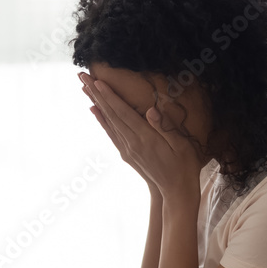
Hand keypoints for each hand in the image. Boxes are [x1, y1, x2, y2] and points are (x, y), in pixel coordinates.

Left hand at [80, 72, 201, 204]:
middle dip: (96, 94)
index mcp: (145, 138)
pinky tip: (95, 110)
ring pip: (108, 122)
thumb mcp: (181, 145)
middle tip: (82, 76)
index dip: (109, 96)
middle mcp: (132, 143)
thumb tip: (151, 110)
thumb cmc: (184, 166)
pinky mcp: (127, 154)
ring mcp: (128, 149)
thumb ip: (166, 127)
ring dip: (96, 103)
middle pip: (111, 114)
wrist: (176, 191)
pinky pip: (111, 133)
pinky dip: (101, 120)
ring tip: (84, 87)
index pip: (123, 113)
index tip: (97, 81)